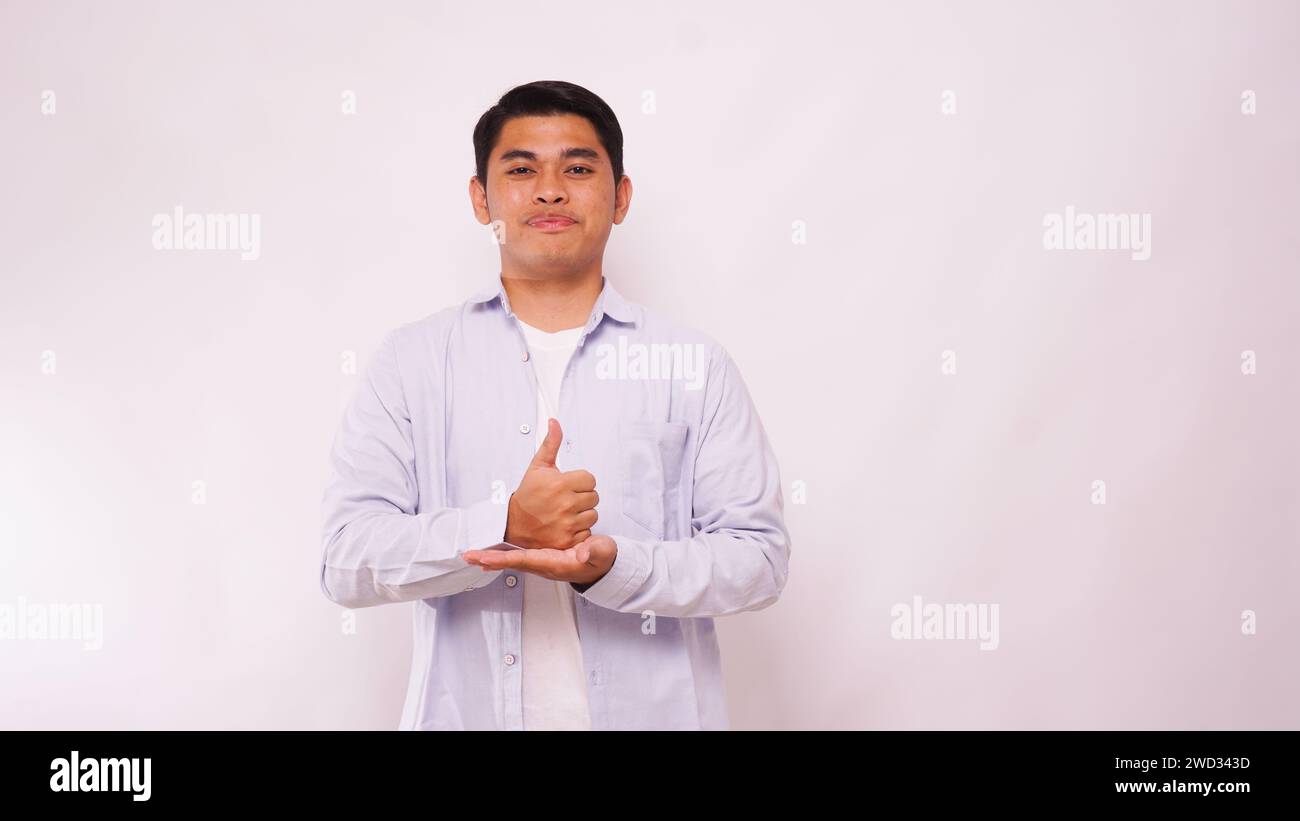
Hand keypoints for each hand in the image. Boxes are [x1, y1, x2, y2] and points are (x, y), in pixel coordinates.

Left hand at [464, 534, 616, 585]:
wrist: (603, 565)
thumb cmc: (602, 559)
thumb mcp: (602, 552)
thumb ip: (594, 551)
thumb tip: (582, 552)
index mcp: (554, 563)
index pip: (524, 560)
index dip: (503, 559)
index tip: (483, 558)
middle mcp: (543, 564)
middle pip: (511, 561)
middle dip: (489, 559)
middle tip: (467, 556)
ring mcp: (541, 561)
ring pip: (512, 558)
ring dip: (492, 556)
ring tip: (472, 553)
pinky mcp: (542, 556)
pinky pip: (518, 555)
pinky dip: (502, 553)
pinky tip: (492, 551)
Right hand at [504, 418, 598, 549]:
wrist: (513, 526)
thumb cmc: (527, 496)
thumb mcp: (537, 467)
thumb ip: (550, 444)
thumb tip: (555, 422)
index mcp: (560, 483)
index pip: (590, 479)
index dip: (581, 481)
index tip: (568, 485)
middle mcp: (565, 504)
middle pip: (594, 497)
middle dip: (583, 497)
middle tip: (566, 499)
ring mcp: (567, 523)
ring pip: (593, 514)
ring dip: (583, 514)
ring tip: (566, 512)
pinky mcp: (568, 540)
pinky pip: (587, 532)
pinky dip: (579, 530)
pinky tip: (565, 525)